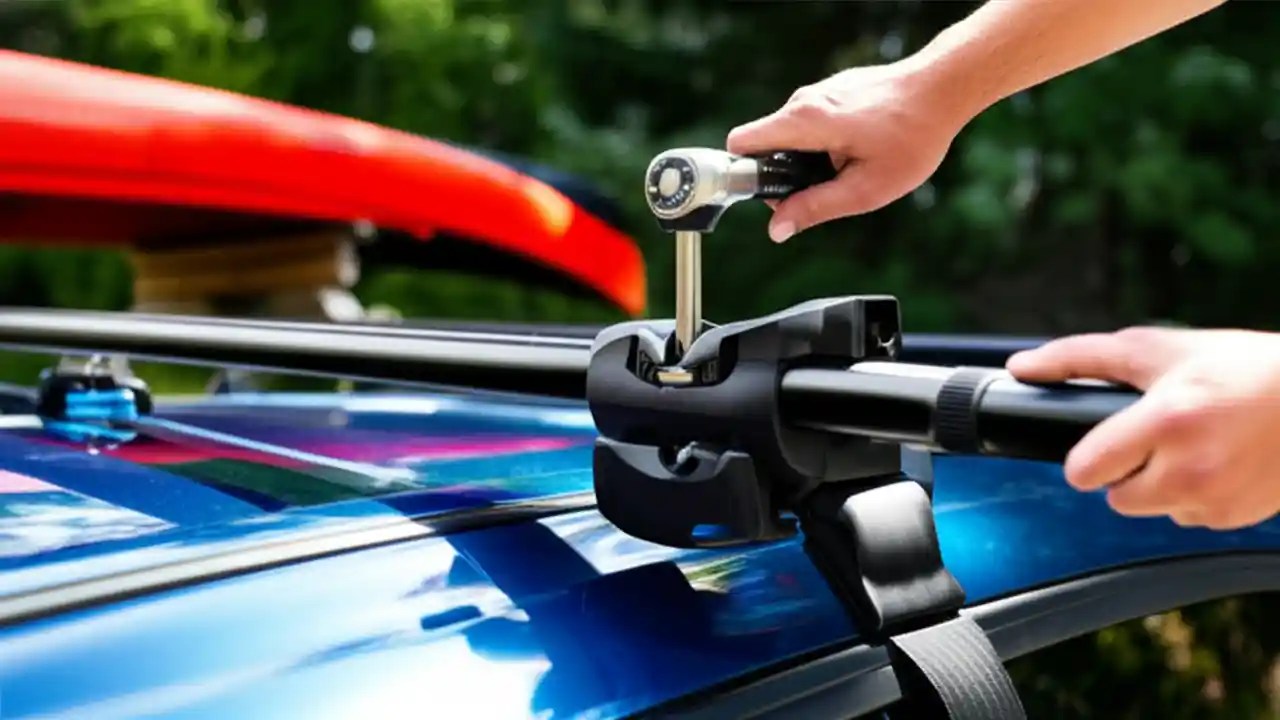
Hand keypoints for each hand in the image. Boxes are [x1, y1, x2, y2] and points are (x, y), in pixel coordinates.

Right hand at [725, 59, 974, 242]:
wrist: (944, 88)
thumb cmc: (912, 137)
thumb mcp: (866, 189)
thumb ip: (815, 208)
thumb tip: (776, 230)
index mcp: (805, 122)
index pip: (741, 143)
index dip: (746, 173)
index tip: (770, 195)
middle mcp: (805, 100)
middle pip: (765, 144)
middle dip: (785, 174)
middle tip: (828, 190)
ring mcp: (819, 91)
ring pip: (790, 135)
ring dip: (809, 160)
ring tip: (851, 167)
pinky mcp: (833, 89)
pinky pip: (811, 124)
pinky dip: (824, 143)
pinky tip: (861, 148)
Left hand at [1006, 327, 1279, 529]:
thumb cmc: (1239, 367)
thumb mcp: (1158, 349)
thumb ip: (1081, 358)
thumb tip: (1021, 367)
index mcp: (1167, 421)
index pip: (1084, 470)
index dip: (1087, 456)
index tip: (1103, 441)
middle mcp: (1191, 468)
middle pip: (1113, 497)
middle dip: (1124, 470)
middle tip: (1155, 437)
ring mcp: (1216, 499)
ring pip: (1150, 510)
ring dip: (1158, 486)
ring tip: (1191, 446)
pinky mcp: (1235, 519)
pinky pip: (1187, 518)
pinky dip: (1193, 496)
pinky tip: (1216, 463)